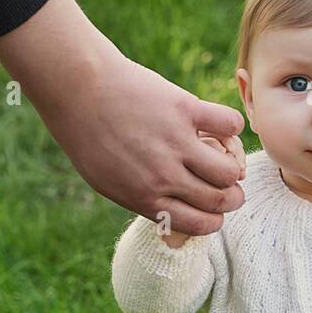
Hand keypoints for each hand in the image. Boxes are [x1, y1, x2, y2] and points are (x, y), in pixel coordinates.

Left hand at [0, 0, 246, 234]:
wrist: (77, 89)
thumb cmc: (88, 136)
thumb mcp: (107, 182)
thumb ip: (142, 198)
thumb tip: (171, 210)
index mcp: (147, 198)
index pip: (202, 224)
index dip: (214, 219)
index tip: (213, 208)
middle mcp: (165, 176)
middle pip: (221, 200)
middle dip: (231, 197)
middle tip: (228, 185)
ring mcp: (177, 143)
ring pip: (230, 170)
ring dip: (234, 166)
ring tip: (226, 157)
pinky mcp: (185, 110)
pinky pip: (229, 124)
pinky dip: (231, 125)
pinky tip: (217, 124)